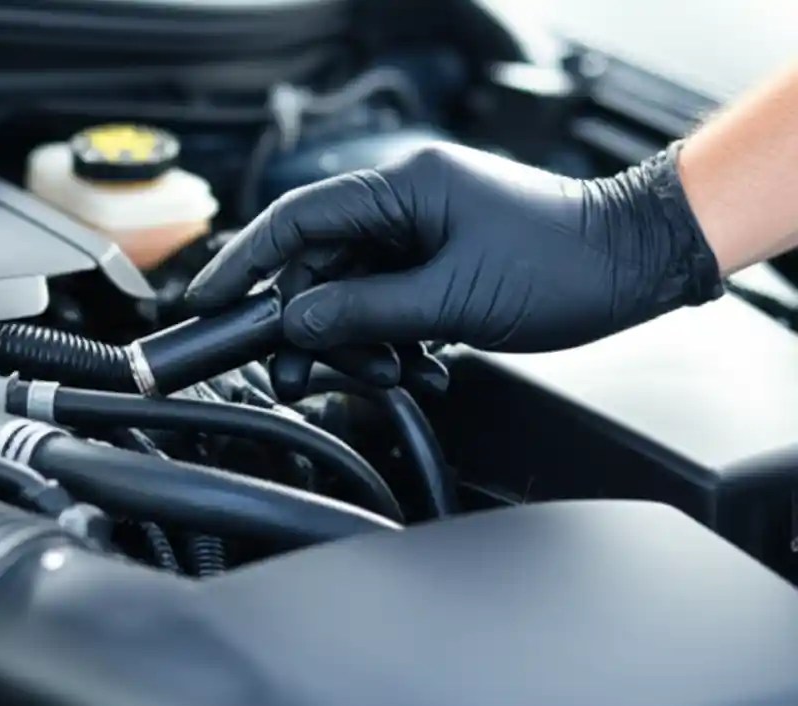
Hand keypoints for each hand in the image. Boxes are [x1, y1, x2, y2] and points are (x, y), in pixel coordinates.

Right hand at [186, 143, 722, 352]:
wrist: (637, 264)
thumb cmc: (562, 264)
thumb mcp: (453, 300)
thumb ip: (365, 311)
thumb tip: (297, 322)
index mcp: (403, 189)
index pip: (297, 221)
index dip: (245, 262)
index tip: (208, 298)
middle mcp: (406, 203)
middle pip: (322, 269)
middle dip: (314, 328)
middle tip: (299, 377)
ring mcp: (424, 233)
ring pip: (356, 294)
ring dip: (364, 344)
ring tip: (395, 376)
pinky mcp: (441, 262)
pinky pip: (391, 304)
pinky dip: (396, 342)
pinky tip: (422, 369)